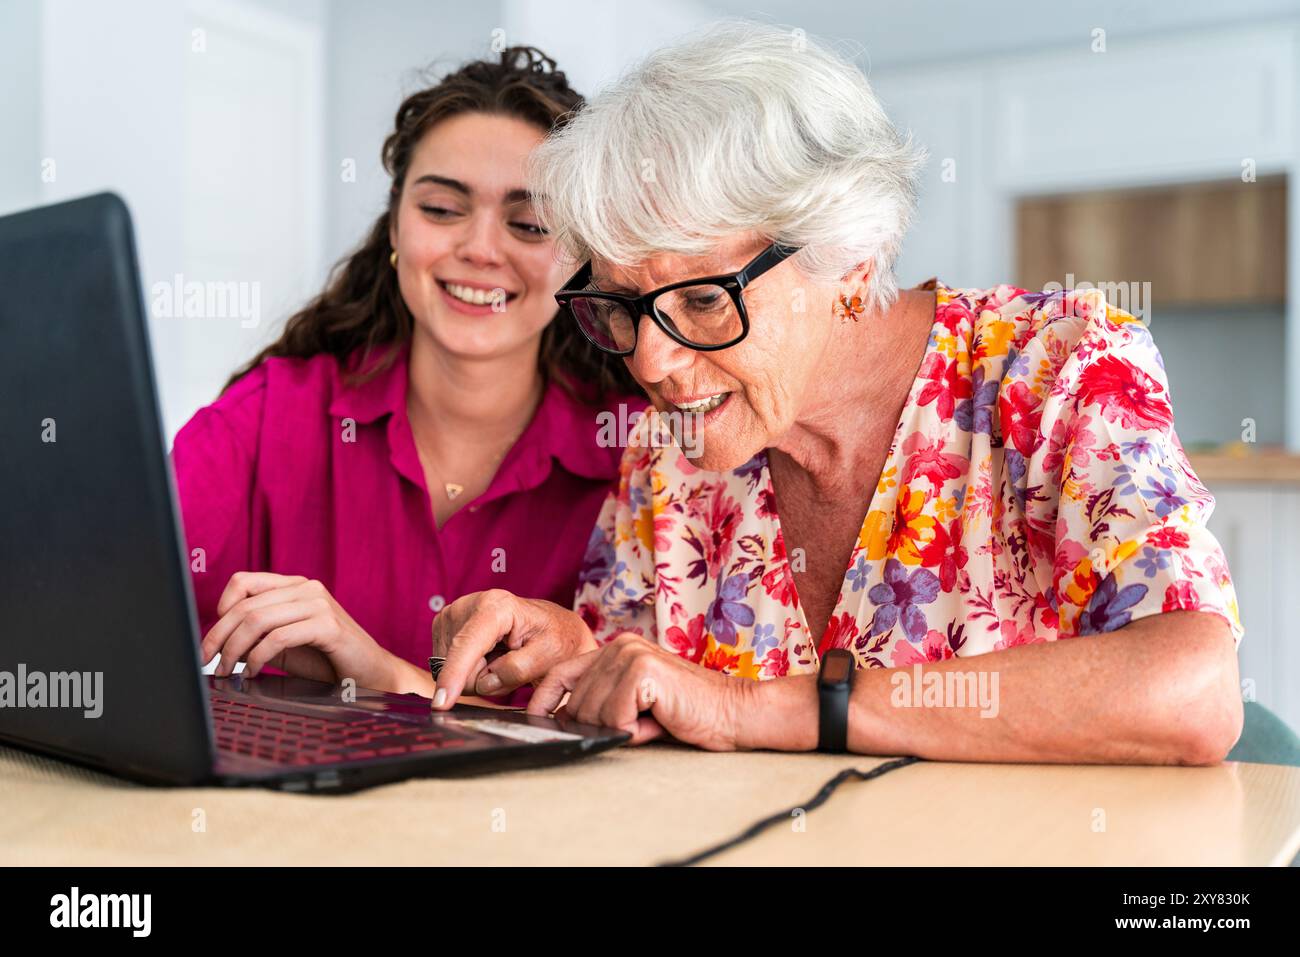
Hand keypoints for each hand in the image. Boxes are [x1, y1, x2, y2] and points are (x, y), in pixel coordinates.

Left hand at [201, 572, 403, 691]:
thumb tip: (217, 642)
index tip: (212, 640)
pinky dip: (257, 657)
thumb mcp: (284, 643)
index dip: (220, 609)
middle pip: (245, 605)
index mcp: (295, 586)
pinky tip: (253, 672)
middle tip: (207, 662)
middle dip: (219, 637)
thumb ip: (258, 634)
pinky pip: (279, 638)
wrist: (370, 674)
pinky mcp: (328, 625)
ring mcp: (319, 604)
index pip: (243, 582)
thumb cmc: (327, 659)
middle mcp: (306, 588)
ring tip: (228, 671)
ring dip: (234, 650)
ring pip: (257, 620)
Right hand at [431, 590, 596, 707]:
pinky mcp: (446, 625)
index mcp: (497, 606)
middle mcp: (469, 604)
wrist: (553, 626)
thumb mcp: (550, 655)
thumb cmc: (555, 639)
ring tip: (500, 657)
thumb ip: (518, 670)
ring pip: (448, 665)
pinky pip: (446, 663)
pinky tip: (488, 655)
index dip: (454, 674)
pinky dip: (468, 667)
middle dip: (480, 675)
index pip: (467, 644)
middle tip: (508, 664)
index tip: (442, 702)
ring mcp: (454, 613)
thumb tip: (485, 681)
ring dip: (476, 672)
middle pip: (457, 661)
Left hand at [526, 633, 750, 749]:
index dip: (543, 700)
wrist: (734, 711)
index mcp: (616, 650)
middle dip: (597, 727)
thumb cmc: (688, 713)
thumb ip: (603, 704)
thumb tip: (563, 721)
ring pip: (592, 712)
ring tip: (652, 720)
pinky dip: (633, 730)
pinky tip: (659, 720)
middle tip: (637, 725)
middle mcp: (619, 646)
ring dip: (620, 728)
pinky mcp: (641, 670)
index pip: (561, 673)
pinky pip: (614, 717)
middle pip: (575, 702)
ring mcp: (629, 655)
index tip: (536, 721)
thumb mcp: (637, 705)